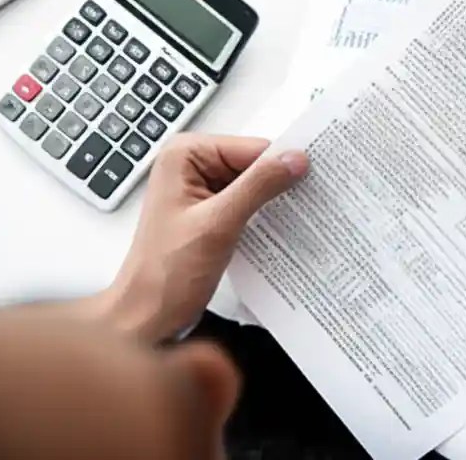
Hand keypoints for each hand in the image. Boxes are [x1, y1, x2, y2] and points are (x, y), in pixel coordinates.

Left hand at [90, 135, 308, 343]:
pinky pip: (248, 206)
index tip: (317, 178)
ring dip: (274, 205)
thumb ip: (258, 187)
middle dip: (280, 186)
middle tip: (311, 203)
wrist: (148, 317)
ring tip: (297, 221)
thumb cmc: (164, 275)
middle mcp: (191, 167)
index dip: (284, 164)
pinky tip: (280, 233)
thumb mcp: (217, 225)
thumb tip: (294, 159)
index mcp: (184, 155)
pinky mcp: (211, 214)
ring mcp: (201, 191)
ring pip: (255, 187)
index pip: (252, 148)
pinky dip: (265, 218)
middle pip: (255, 165)